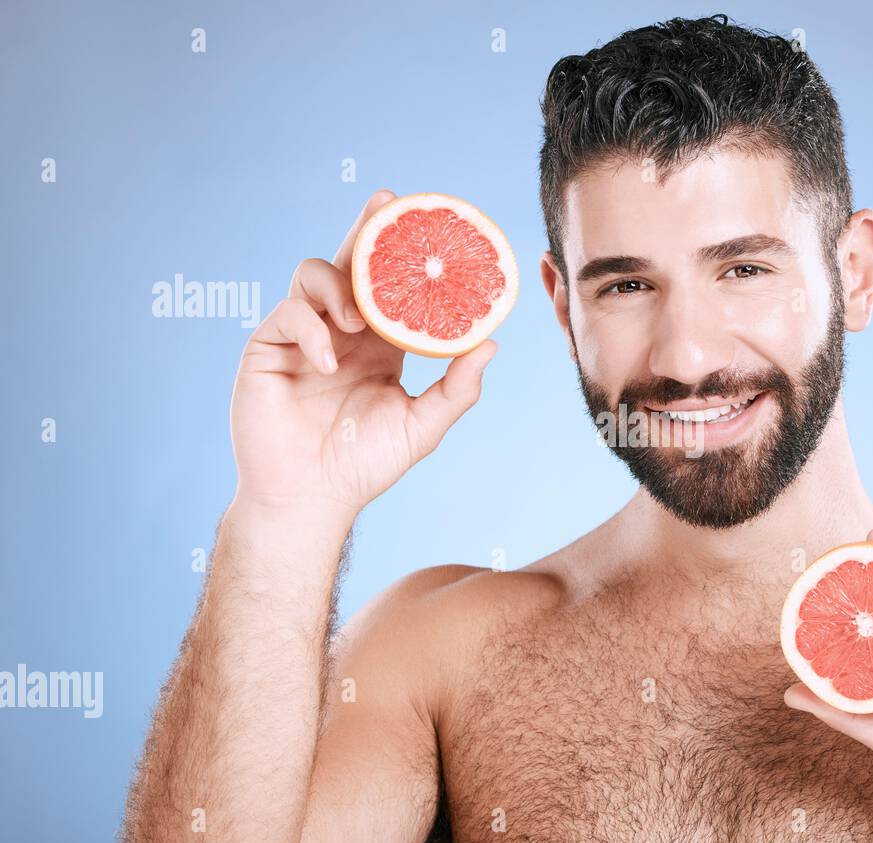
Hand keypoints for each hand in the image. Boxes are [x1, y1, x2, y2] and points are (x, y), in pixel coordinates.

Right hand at [230, 190, 496, 523]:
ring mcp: (302, 336)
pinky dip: (312, 330)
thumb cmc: (365, 465)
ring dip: (339, 286)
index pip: (390, 285)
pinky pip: (289, 315)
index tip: (429, 223)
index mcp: (378, 344)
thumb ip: (457, 388)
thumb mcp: (422, 425)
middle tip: (387, 202)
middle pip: (350, 262)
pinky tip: (330, 361)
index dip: (403, 253)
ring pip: (312, 275)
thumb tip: (491, 344)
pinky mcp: (268, 349)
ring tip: (359, 320)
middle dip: (366, 229)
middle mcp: (341, 331)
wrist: (311, 497)